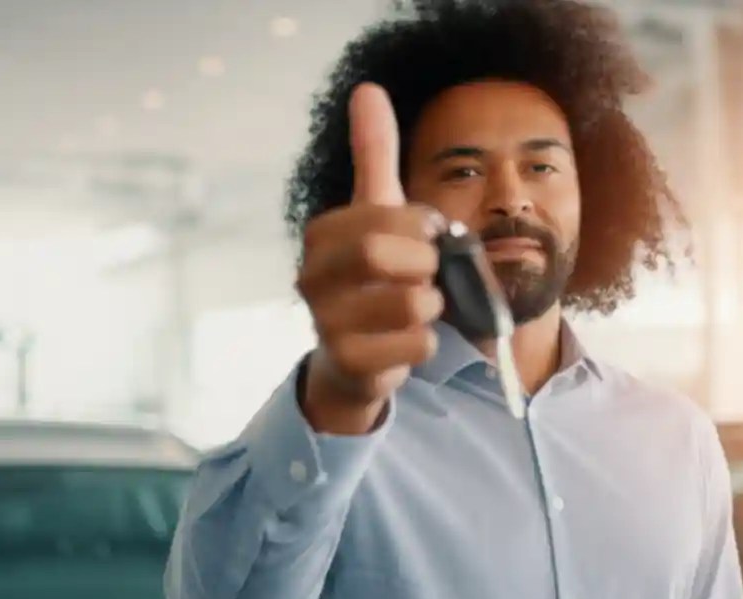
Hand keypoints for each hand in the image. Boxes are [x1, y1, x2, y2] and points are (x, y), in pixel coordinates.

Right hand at [297, 83, 445, 433]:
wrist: (353, 360)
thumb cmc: (372, 278)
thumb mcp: (374, 214)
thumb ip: (373, 155)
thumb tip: (367, 89)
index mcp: (320, 236)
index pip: (383, 215)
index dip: (422, 226)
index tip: (429, 236)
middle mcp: (311, 278)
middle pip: (380, 256)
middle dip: (424, 263)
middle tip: (428, 272)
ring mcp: (325, 325)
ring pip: (409, 304)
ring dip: (431, 304)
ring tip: (418, 306)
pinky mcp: (348, 365)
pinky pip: (415, 347)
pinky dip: (427, 342)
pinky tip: (408, 340)